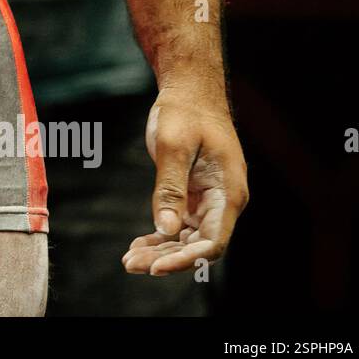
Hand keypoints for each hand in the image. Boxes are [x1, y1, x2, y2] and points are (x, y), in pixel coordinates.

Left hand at [123, 83, 248, 275]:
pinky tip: (138, 244)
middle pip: (199, 246)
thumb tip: (167, 230)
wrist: (189, 89)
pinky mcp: (194, 195)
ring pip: (187, 239)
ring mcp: (209, 200)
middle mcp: (224, 201)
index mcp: (229, 192)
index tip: (155, 268)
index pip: (212, 242)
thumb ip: (170, 189)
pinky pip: (180, 225)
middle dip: (166, 259)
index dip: (185, 260)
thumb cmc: (185, 112)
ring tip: (129, 259)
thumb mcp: (173, 147)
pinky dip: (160, 236)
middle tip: (130, 264)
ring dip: (160, 250)